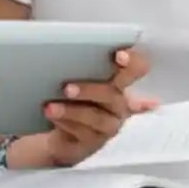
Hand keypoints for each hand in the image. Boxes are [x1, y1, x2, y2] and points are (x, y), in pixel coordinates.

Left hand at [41, 49, 152, 165]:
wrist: (61, 136)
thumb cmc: (73, 100)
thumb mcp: (77, 79)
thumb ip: (81, 65)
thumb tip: (64, 45)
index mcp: (119, 82)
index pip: (138, 68)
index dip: (133, 62)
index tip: (119, 56)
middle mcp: (120, 103)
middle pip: (113, 94)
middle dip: (91, 90)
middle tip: (67, 88)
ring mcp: (109, 125)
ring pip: (95, 117)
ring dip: (71, 111)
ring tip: (50, 107)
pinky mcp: (95, 142)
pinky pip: (82, 132)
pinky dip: (65, 124)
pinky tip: (52, 117)